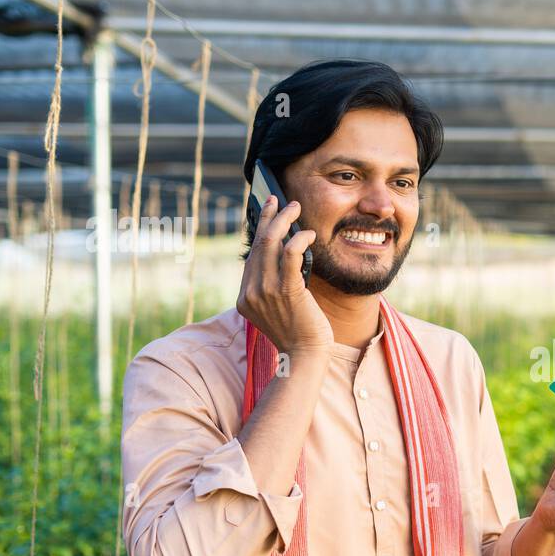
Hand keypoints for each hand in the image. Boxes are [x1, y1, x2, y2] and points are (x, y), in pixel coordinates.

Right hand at [236, 194, 330, 355]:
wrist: (305, 355)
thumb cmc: (298, 331)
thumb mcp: (277, 308)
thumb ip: (273, 286)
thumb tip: (285, 254)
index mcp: (245, 296)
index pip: (252, 255)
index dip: (261, 229)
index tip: (269, 211)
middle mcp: (251, 292)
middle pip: (258, 244)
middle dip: (270, 217)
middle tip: (282, 200)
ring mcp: (266, 291)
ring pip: (270, 243)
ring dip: (284, 220)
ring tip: (296, 208)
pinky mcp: (287, 291)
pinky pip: (290, 254)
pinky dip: (299, 239)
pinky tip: (309, 234)